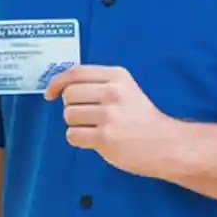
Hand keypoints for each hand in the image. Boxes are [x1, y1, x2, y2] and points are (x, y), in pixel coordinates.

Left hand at [42, 64, 183, 179]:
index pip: (76, 72)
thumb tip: (62, 85)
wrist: (166, 144)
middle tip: (86, 115)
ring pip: (68, 115)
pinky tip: (93, 139)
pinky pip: (73, 135)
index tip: (50, 93)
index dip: (57, 82)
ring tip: (94, 128)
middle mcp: (112, 92)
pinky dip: (78, 139)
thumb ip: (98, 83)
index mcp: (117, 76)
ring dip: (75, 124)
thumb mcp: (125, 89)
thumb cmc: (142, 117)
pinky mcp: (105, 137)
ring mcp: (109, 115)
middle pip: (69, 95)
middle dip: (71, 106)